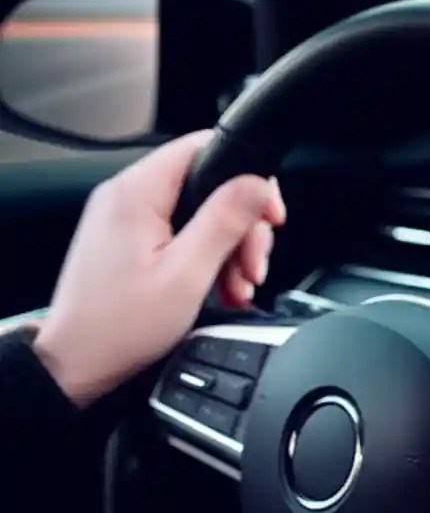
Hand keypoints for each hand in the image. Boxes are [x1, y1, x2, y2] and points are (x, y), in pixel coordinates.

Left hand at [33, 130, 285, 406]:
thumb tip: (259, 184)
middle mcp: (128, 196)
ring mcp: (127, 218)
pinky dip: (209, 257)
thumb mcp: (187, 274)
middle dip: (243, 226)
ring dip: (231, 247)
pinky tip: (220, 287)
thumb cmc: (119, 327)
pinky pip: (183, 232)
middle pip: (210, 185)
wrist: (76, 364)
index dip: (249, 176)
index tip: (269, 215)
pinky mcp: (131, 240)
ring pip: (202, 211)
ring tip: (238, 285)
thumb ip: (225, 221)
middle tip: (253, 265)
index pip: (206, 148)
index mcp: (137, 193)